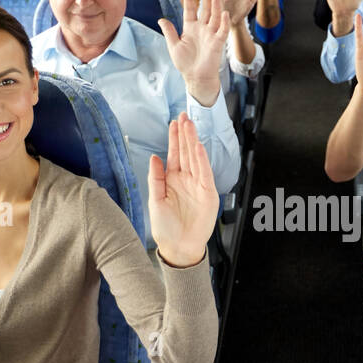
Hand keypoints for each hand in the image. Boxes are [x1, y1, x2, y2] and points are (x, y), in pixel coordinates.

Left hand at [149, 112, 218, 267]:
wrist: (179, 247)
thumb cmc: (166, 228)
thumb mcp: (155, 201)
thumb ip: (155, 179)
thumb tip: (154, 157)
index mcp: (172, 180)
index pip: (174, 154)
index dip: (174, 138)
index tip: (174, 122)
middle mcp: (185, 179)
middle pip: (186, 152)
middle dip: (185, 134)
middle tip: (184, 116)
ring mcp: (198, 185)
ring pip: (195, 158)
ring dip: (193, 142)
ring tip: (190, 125)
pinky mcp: (208, 193)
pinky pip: (205, 173)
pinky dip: (202, 160)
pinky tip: (198, 147)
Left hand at [159, 0, 228, 100]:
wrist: (195, 77)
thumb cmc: (185, 63)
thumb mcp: (173, 46)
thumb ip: (169, 32)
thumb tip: (161, 19)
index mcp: (190, 28)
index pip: (190, 11)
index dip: (189, 0)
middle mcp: (202, 29)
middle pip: (205, 11)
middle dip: (206, 0)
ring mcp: (211, 35)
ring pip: (215, 17)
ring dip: (216, 6)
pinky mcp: (218, 43)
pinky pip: (222, 30)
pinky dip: (223, 22)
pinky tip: (224, 13)